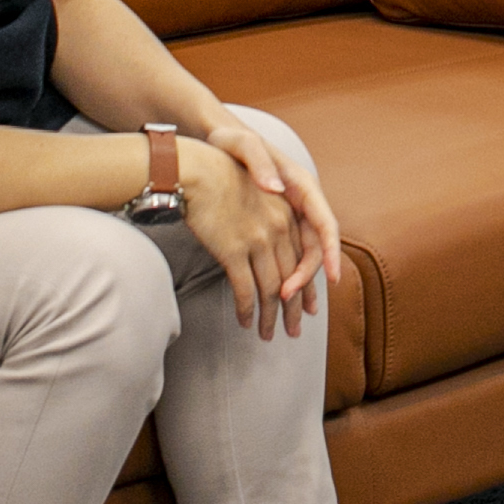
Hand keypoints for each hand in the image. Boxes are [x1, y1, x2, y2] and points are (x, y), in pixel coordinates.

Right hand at [172, 139, 314, 335]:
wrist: (194, 169)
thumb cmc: (220, 176)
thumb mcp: (259, 191)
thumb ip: (273, 217)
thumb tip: (277, 247)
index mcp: (288, 212)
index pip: (306, 259)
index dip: (307, 288)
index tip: (308, 309)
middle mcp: (278, 226)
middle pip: (293, 278)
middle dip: (293, 310)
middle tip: (292, 331)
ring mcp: (257, 239)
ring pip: (272, 289)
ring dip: (270, 316)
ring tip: (268, 334)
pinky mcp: (233, 250)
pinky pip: (246, 289)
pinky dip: (247, 309)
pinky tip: (244, 321)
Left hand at [207, 105, 339, 325]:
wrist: (217, 140)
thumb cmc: (231, 142)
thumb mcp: (243, 144)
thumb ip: (260, 162)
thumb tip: (276, 187)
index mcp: (301, 186)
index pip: (325, 223)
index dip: (332, 252)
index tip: (333, 276)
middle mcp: (302, 204)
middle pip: (315, 248)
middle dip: (306, 278)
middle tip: (286, 301)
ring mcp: (290, 217)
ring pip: (303, 258)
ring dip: (300, 288)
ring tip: (294, 320)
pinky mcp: (274, 227)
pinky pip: (287, 258)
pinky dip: (287, 281)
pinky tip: (282, 304)